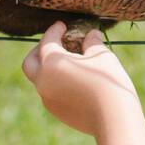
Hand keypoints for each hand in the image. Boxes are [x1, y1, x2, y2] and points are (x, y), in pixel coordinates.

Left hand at [22, 22, 139, 134]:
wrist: (113, 118)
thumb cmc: (108, 82)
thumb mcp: (101, 56)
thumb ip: (91, 43)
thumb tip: (91, 34)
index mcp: (52, 62)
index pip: (47, 41)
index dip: (54, 30)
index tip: (62, 25)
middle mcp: (43, 80)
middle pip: (30, 62)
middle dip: (39, 50)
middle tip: (54, 43)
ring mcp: (47, 98)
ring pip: (39, 79)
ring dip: (48, 68)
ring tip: (67, 63)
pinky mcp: (56, 111)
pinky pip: (49, 92)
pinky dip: (55, 82)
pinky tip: (73, 81)